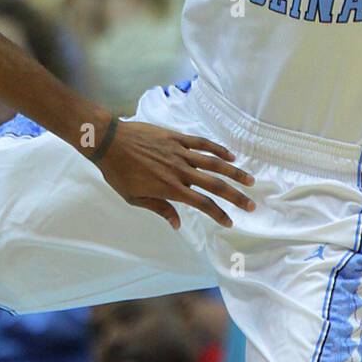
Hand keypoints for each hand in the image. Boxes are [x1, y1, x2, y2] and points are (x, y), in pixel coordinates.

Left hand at [94, 120, 254, 229]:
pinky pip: (201, 143)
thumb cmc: (119, 173)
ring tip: (249, 179)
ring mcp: (180, 152)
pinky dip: (217, 149)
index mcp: (170, 188)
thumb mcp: (135, 198)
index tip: (230, 222)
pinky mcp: (177, 138)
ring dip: (234, 172)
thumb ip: (159, 209)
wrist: (110, 142)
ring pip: (213, 162)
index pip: (202, 204)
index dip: (219, 214)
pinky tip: (230, 156)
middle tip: (251, 205)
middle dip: (235, 196)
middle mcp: (180, 171)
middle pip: (215, 184)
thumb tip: (177, 224)